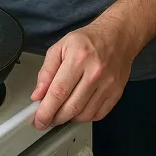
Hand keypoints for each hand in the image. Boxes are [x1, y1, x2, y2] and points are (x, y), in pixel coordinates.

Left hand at [30, 13, 139, 129]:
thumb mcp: (61, 46)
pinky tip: (77, 109)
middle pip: (71, 107)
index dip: (46, 110)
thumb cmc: (88, 40)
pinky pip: (97, 115)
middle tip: (45, 119)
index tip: (38, 120)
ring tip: (60, 111)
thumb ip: (46, 71)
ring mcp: (108, 85)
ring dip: (68, 118)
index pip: (59, 91)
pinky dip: (84, 117)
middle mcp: (95, 73)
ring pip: (84, 115)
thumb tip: (38, 94)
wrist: (117, 36)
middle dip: (54, 118)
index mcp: (78, 58)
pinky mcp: (116, 93)